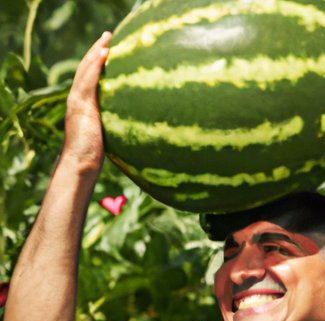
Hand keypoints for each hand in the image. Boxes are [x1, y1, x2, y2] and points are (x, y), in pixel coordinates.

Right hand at [62, 31, 111, 173]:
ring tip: (107, 38)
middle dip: (96, 52)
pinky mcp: (82, 107)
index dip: (97, 64)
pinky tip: (105, 53)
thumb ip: (114, 127)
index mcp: (83, 106)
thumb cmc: (93, 158)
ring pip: (86, 71)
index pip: (89, 79)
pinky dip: (96, 66)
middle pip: (86, 69)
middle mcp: (77, 100)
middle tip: (108, 36)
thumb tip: (132, 129)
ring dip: (96, 52)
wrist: (80, 166)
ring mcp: (77, 102)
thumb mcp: (106, 137)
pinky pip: (89, 81)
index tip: (108, 50)